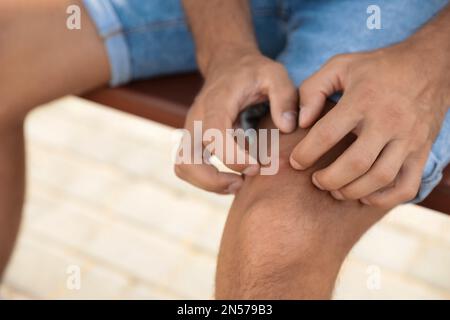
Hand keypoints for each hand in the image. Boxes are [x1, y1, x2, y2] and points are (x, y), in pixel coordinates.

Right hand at [175, 50, 297, 193]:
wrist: (227, 63)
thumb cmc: (252, 71)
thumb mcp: (275, 73)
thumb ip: (285, 97)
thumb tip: (287, 127)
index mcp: (216, 103)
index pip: (213, 136)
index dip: (233, 158)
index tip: (256, 166)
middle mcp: (197, 118)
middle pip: (186, 160)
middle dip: (213, 181)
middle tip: (242, 182)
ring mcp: (191, 130)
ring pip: (182, 167)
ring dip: (207, 184)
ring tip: (237, 183)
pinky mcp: (193, 139)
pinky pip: (188, 167)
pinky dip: (206, 180)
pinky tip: (232, 178)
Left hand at [290, 43, 449, 207]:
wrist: (432, 65)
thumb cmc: (378, 67)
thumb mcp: (340, 65)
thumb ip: (313, 90)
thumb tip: (300, 123)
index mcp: (363, 99)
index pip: (328, 134)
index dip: (306, 153)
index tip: (295, 162)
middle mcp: (388, 120)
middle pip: (355, 163)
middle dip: (328, 179)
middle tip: (315, 180)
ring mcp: (408, 138)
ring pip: (379, 178)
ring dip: (352, 191)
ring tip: (335, 190)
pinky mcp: (422, 151)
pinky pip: (406, 186)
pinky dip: (383, 199)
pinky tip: (364, 196)